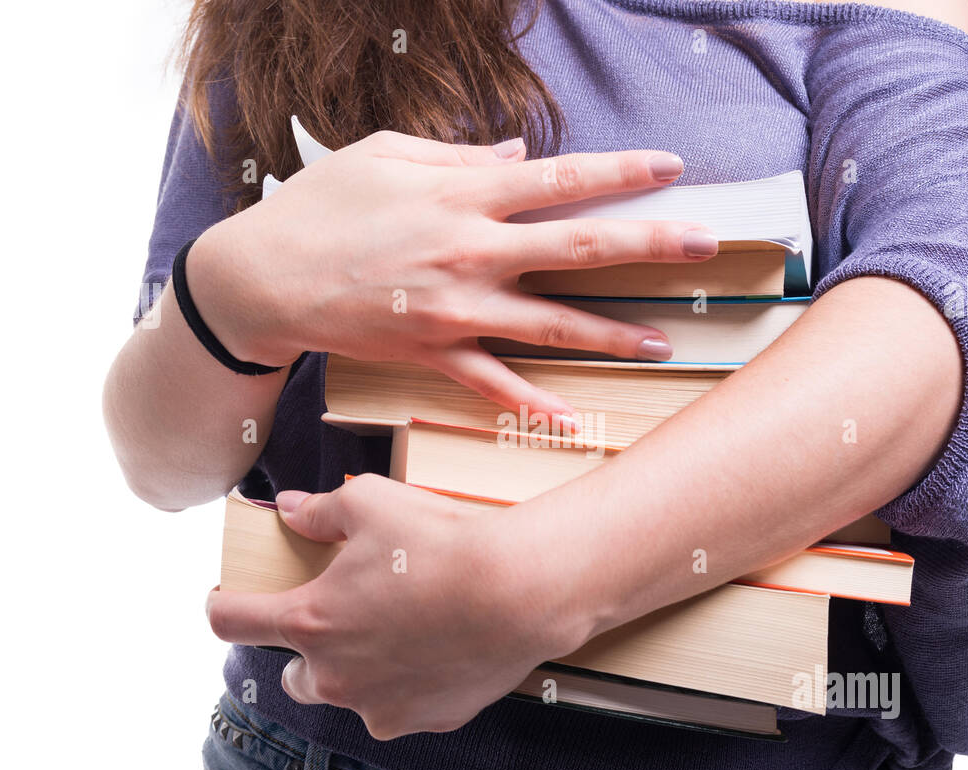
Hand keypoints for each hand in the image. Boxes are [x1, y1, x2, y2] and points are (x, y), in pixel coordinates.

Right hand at [187, 131, 715, 424]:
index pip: (561, 177)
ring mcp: (455, 308)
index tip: (674, 167)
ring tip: (663, 343)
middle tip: (707, 245)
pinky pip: (493, 384)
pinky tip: (573, 417)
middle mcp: (470, 251)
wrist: (261, 278)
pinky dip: (533, 403)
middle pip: (578, 245)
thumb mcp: (385, 155)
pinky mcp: (433, 352)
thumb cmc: (321, 206)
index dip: (622, 171)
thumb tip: (519, 154)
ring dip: (612, 334)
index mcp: (462, 193)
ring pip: (550, 323)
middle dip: (649, 243)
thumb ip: (459, 154)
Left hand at [204, 475, 588, 739]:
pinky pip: (402, 706)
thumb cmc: (442, 543)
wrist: (519, 591)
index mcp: (310, 621)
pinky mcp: (425, 721)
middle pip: (291, 675)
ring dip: (360, 670)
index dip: (222, 606)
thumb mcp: (371, 503)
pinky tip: (440, 648)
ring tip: (401, 632)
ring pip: (350, 694)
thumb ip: (319, 511)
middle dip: (308, 648)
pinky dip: (410, 683)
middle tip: (343, 615)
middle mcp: (335, 677)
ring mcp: (379, 706)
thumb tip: (292, 511)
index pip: (231, 622)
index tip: (229, 600)